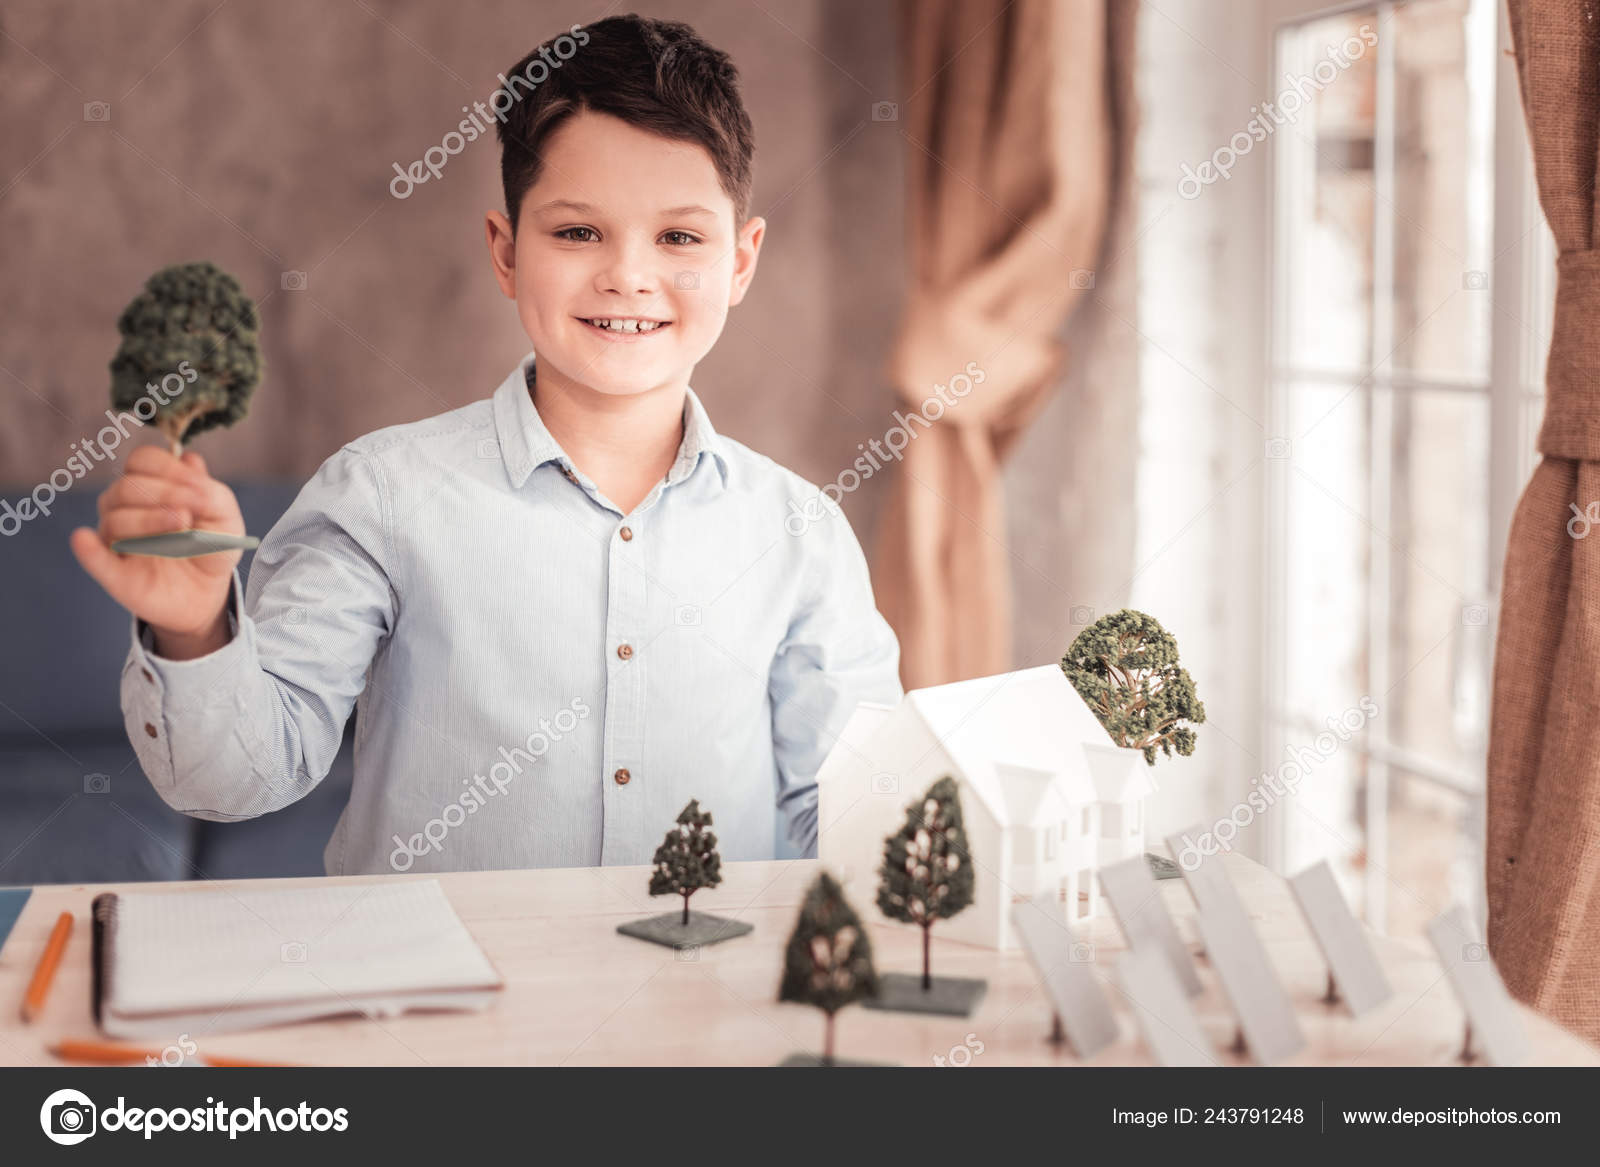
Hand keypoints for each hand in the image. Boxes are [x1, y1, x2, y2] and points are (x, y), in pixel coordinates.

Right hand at [70, 447, 245, 655]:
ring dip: (148, 520)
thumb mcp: (226, 517)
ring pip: (115, 519)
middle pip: (126, 487)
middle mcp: (126, 507)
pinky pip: (94, 558)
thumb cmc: (212, 544)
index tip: (199, 488)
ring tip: (182, 527)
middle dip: (162, 494)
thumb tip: (189, 461)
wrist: (209, 590)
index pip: (142, 461)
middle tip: (190, 513)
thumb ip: (211, 491)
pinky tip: (84, 540)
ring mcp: (117, 539)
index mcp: (152, 486)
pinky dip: (89, 549)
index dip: (168, 469)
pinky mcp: (114, 572)